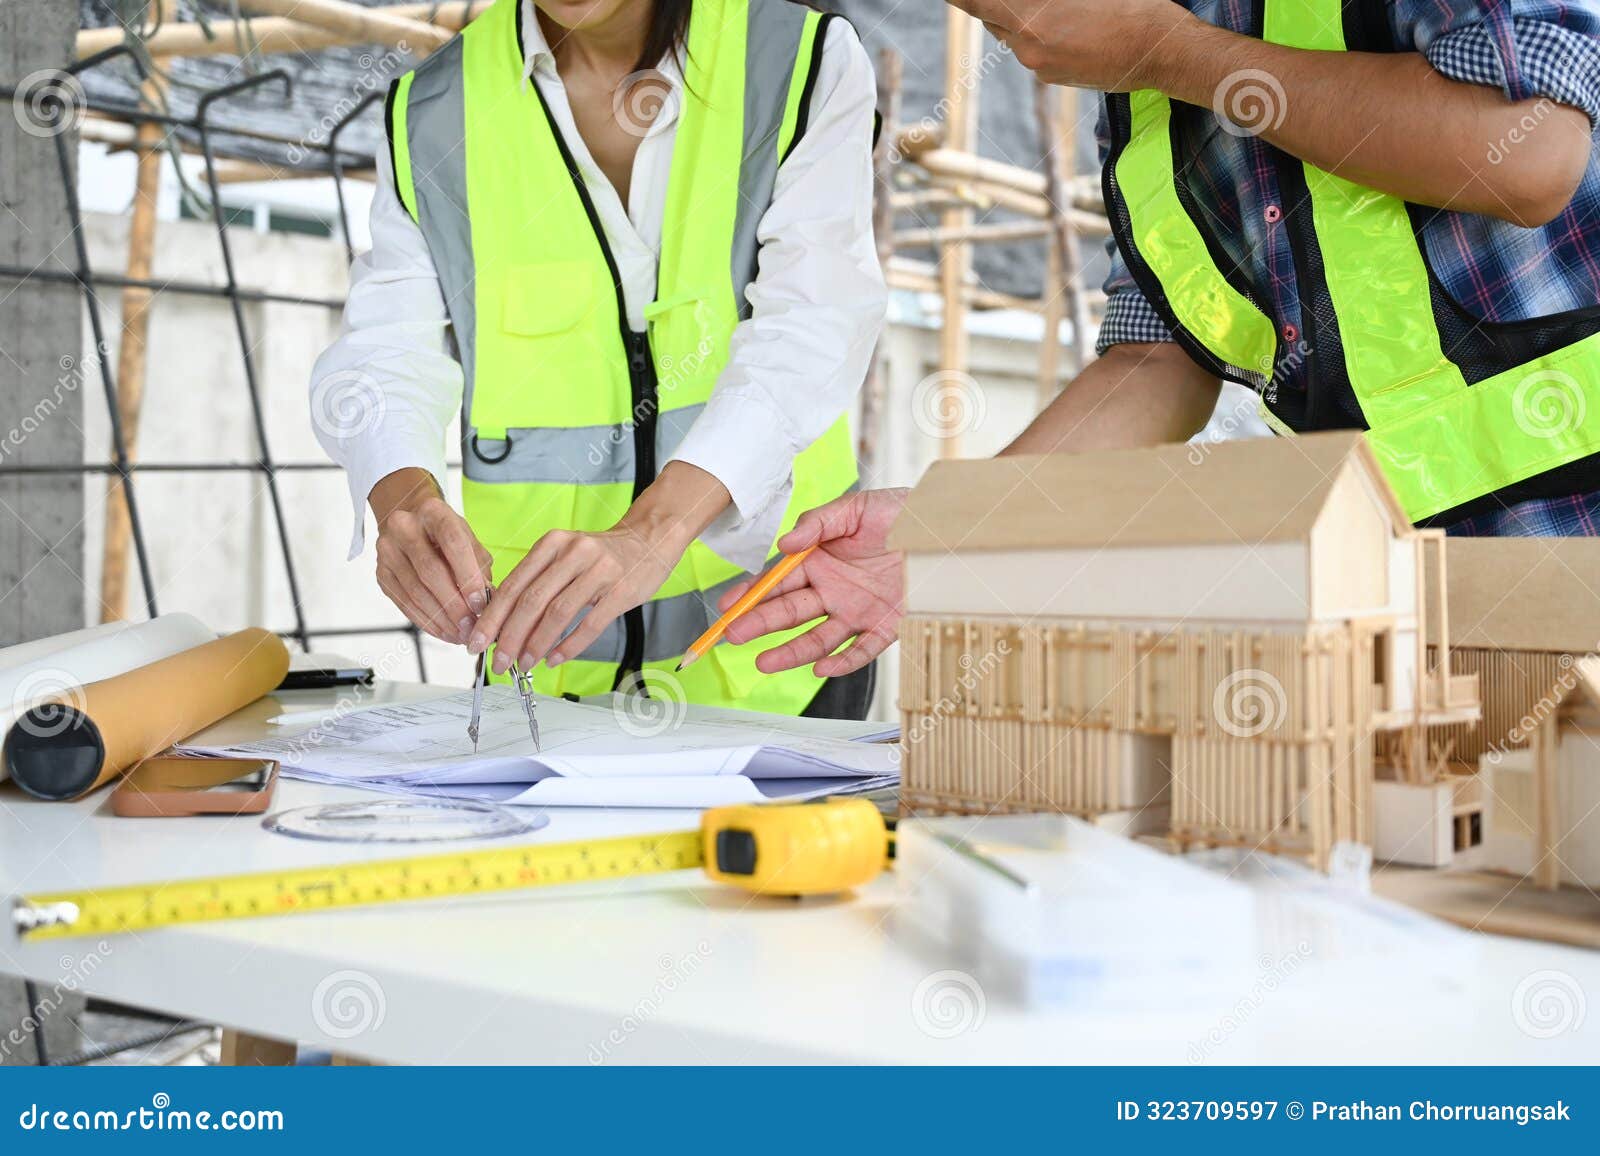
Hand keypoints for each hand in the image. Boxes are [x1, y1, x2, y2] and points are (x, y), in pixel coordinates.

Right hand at [371, 468, 492, 643]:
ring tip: (461, 635)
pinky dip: (426, 622)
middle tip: (472, 627)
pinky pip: (404, 603)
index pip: (452, 542)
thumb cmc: (446, 535)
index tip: (480, 603)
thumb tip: (487, 605)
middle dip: (454, 605)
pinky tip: (444, 632)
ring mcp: (388, 551)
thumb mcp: (469, 540)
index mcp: (434, 512)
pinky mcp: (381, 573)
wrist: (412, 523)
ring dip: (441, 619)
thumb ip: (479, 568)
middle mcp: (405, 527)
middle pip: (430, 571)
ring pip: (415, 591)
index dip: (467, 575)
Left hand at [469, 524, 681, 672]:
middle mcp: (573, 552)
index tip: (478, 641)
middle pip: (531, 600)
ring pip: (558, 613)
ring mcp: (600, 570)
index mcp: (552, 543)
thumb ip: (538, 581)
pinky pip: (590, 624)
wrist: (648, 540)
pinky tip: (555, 658)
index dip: (493, 617)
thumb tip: (504, 623)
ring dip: (537, 643)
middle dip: (510, 636)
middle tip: (499, 661)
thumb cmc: (602, 555)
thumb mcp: (565, 555)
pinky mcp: (622, 590)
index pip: (514, 584)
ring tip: (525, 663)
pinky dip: (569, 646)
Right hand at [719, 488, 908, 676]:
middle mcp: (834, 590)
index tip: (727, 606)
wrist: (950, 528)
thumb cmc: (904, 512)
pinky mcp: (886, 627)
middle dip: (758, 623)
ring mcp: (858, 611)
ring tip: (764, 663)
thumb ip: (818, 522)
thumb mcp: (857, 507)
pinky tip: (821, 668)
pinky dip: (842, 661)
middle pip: (789, 611)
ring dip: (791, 651)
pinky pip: (861, 650)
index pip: (778, 581)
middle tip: (732, 635)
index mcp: (820, 560)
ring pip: (817, 637)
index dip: (751, 594)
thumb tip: (785, 544)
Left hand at [946, 0, 1191, 90]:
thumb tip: (1031, 3)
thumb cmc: (1132, 7)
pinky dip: (1041, 34)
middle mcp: (1027, 47)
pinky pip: (1036, 50)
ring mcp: (1040, 66)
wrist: (1162, 52)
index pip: (978, 3)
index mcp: (1030, 18)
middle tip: (1010, 1)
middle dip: (996, 4)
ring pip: (1016, 36)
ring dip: (1021, 18)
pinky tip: (1065, 22)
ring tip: (1050, 8)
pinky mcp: (1055, 77)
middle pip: (995, 18)